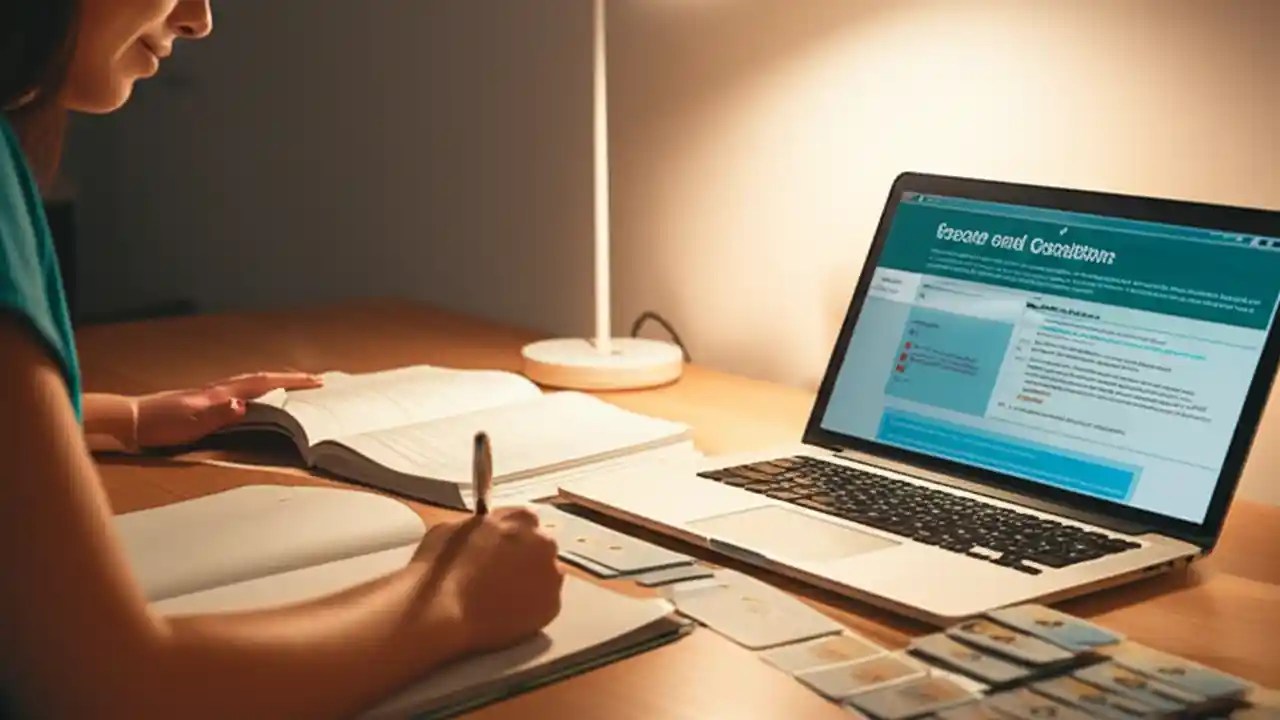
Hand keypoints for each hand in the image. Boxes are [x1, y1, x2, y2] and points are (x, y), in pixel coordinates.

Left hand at [134, 371, 322, 448]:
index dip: (291, 380)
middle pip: (262, 377)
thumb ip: (218, 414)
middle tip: (314, 380)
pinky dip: (259, 388)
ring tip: (292, 384)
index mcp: (221, 393)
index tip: (316, 380)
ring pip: (252, 382)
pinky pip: (242, 390)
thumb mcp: (190, 424)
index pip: (263, 382)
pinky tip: (256, 396)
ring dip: (276, 381)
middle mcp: (220, 389)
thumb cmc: (160, 425)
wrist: (132, 420)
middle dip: (290, 377)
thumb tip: (244, 404)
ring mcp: (212, 393)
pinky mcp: (205, 400)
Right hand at [412, 507, 563, 655]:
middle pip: (539, 546)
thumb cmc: (440, 569)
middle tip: (500, 573)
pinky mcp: (552, 606)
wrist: (443, 615)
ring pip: (545, 574)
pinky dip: (531, 607)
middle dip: (524, 556)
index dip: (510, 534)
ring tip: (502, 597)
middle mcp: (543, 543)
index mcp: (519, 519)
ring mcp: (551, 575)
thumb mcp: (452, 529)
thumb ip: (478, 525)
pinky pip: (544, 602)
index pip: (524, 519)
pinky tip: (507, 614)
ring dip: (530, 581)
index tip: (497, 546)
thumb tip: (484, 530)